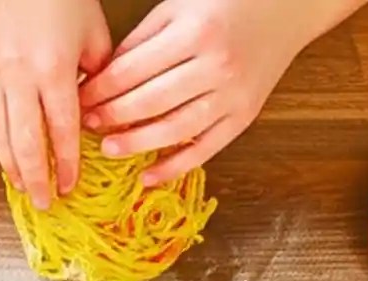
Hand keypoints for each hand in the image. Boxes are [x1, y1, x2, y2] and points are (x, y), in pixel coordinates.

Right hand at [0, 0, 111, 209]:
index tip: (70, 186)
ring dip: (12, 166)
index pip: (62, 131)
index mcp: (53, 70)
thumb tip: (96, 113)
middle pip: (26, 144)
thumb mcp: (94, 35)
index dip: (67, 164)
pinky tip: (5, 147)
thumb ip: (98, 78)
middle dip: (36, 179)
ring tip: (23, 186)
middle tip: (45, 203)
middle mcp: (18, 77)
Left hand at [79, 0, 321, 185]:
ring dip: (137, 143)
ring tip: (108, 148)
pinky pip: (206, 149)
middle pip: (150, 101)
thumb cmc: (226, 2)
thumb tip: (101, 78)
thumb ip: (141, 41)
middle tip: (86, 124)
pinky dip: (175, 167)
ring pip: (176, 129)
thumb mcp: (178, 7)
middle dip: (112, 115)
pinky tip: (148, 176)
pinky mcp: (245, 116)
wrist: (288, 7)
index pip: (134, 70)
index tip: (79, 99)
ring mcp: (234, 95)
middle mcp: (217, 66)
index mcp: (195, 32)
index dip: (101, 89)